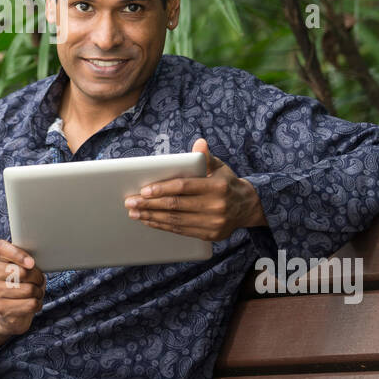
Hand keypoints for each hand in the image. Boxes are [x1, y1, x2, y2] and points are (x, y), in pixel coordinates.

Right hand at [0, 239, 46, 336]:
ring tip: (35, 293)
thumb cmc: (23, 282)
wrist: (10, 310)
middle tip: (38, 281)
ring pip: (29, 290)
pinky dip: (38, 304)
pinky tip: (32, 303)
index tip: (31, 263)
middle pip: (23, 272)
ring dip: (38, 292)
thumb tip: (31, 265)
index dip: (17, 254)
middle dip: (38, 278)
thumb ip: (28, 261)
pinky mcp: (2, 308)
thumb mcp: (26, 267)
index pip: (1, 248)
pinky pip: (30, 304)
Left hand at [124, 138, 266, 241]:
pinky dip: (163, 226)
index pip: (183, 187)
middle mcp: (216, 206)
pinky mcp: (210, 235)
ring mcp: (213, 223)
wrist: (248, 207)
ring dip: (152, 217)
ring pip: (176, 221)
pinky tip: (150, 221)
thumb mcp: (221, 167)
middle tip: (130, 202)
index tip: (143, 190)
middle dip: (150, 204)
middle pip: (176, 205)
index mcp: (217, 186)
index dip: (162, 189)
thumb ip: (206, 157)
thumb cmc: (227, 183)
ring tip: (135, 212)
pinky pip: (181, 231)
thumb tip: (199, 143)